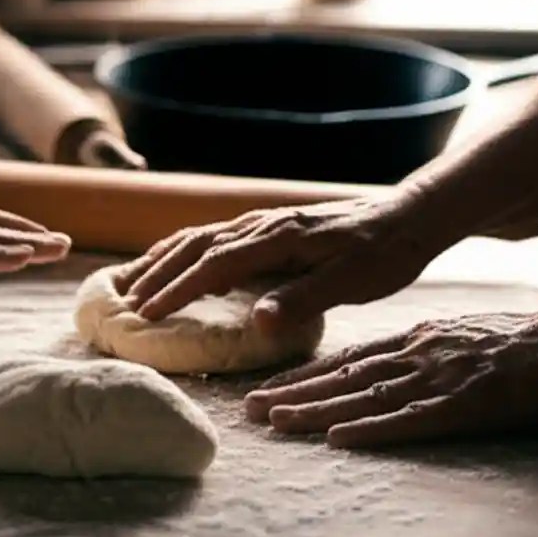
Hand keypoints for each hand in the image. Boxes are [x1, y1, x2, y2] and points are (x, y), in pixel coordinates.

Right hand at [117, 194, 444, 334]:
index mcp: (279, 237)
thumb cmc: (386, 252)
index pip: (214, 263)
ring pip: (200, 236)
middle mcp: (264, 223)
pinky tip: (176, 262)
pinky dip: (185, 248)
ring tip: (133, 283)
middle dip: (158, 274)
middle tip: (127, 306)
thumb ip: (303, 300)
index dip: (178, 290)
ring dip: (165, 259)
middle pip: (196, 245)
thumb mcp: (353, 283)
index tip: (148, 315)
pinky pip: (215, 234)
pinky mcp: (270, 226)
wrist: (410, 215)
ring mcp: (265, 221)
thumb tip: (257, 321)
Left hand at [243, 302, 537, 447]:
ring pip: (365, 397)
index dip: (306, 376)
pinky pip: (413, 421)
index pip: (349, 359)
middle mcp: (419, 355)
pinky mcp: (467, 405)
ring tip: (275, 422)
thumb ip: (425, 348)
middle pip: (345, 377)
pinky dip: (373, 429)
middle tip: (249, 409)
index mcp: (419, 339)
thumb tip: (391, 362)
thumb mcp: (462, 334)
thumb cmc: (528, 342)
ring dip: (316, 411)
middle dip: (294, 393)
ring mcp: (441, 379)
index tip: (269, 388)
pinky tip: (340, 439)